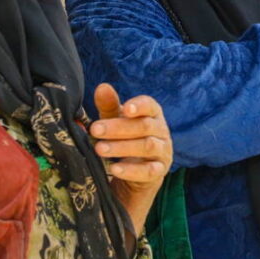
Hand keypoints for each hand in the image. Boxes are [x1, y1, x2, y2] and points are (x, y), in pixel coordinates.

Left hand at [88, 84, 171, 238]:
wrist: (138, 171)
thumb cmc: (127, 138)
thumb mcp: (116, 121)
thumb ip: (109, 105)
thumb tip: (102, 87)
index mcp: (153, 114)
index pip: (150, 106)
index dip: (139, 106)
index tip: (125, 109)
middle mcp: (162, 131)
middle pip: (144, 126)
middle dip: (118, 128)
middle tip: (95, 130)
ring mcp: (163, 152)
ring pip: (147, 147)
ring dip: (122, 147)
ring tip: (99, 148)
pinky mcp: (160, 171)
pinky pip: (148, 171)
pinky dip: (131, 170)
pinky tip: (114, 169)